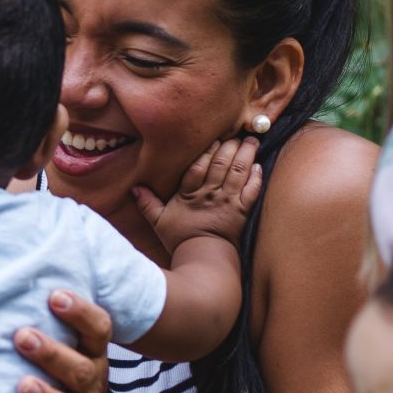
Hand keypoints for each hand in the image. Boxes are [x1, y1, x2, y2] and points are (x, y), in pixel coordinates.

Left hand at [15, 291, 111, 392]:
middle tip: (21, 335)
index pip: (97, 329)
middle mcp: (92, 382)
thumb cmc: (66, 363)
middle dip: (51, 352)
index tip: (54, 295)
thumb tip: (19, 252)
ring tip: (21, 386)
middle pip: (79, 368)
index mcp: (93, 352)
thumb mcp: (70, 336)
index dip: (79, 312)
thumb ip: (54, 308)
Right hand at [134, 136, 262, 254]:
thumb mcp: (158, 221)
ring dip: (246, 155)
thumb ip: (147, 203)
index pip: (198, 165)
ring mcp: (228, 201)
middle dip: (230, 146)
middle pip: (222, 163)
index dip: (207, 150)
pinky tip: (258, 165)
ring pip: (239, 171)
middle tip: (237, 133)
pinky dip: (256, 176)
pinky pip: (252, 189)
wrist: (204, 259)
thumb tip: (133, 188)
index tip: (214, 137)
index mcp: (190, 194)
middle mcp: (211, 194)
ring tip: (251, 141)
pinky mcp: (243, 211)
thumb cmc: (180, 239)